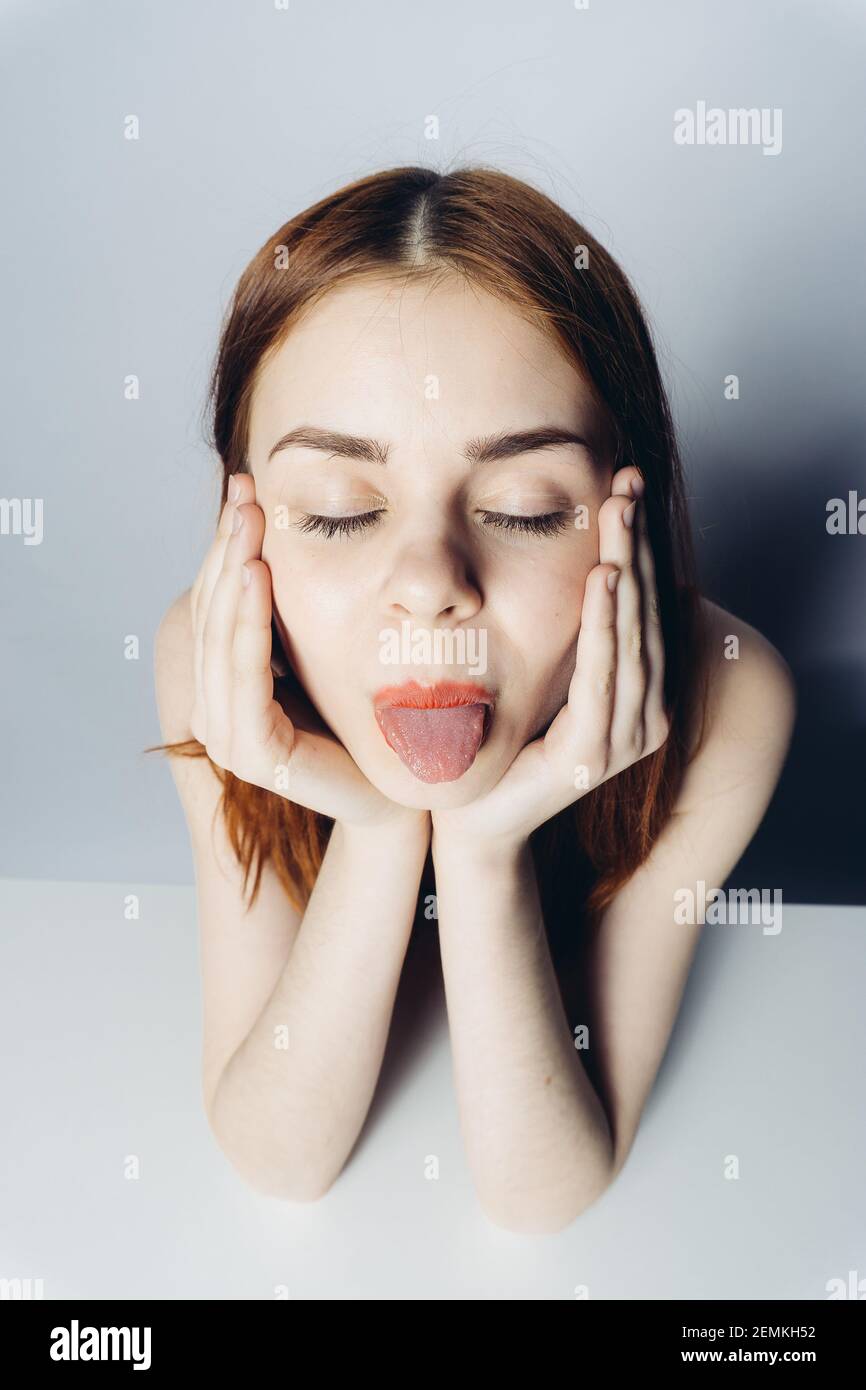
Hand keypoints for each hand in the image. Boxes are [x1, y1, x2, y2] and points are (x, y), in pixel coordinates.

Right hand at [190, 471, 430, 838]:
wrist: (402, 782)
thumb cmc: (367, 713)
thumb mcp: (322, 642)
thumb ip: (292, 603)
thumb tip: (283, 523)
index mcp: (225, 682)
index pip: (219, 600)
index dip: (228, 542)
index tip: (244, 485)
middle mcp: (215, 709)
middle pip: (214, 611)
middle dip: (228, 546)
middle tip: (242, 490)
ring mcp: (227, 734)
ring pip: (222, 637)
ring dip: (232, 575)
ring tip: (246, 524)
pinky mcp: (253, 751)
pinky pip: (247, 676)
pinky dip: (248, 624)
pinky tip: (257, 576)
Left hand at [431, 465, 669, 852]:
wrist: (472, 813)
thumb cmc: (505, 737)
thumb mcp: (545, 667)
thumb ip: (572, 628)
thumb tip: (577, 554)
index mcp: (640, 692)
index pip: (644, 604)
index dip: (639, 543)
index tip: (627, 483)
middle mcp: (646, 714)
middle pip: (644, 612)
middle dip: (637, 543)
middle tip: (628, 483)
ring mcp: (626, 738)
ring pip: (631, 637)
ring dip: (627, 570)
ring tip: (621, 517)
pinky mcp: (593, 754)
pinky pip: (603, 676)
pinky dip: (605, 625)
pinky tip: (603, 579)